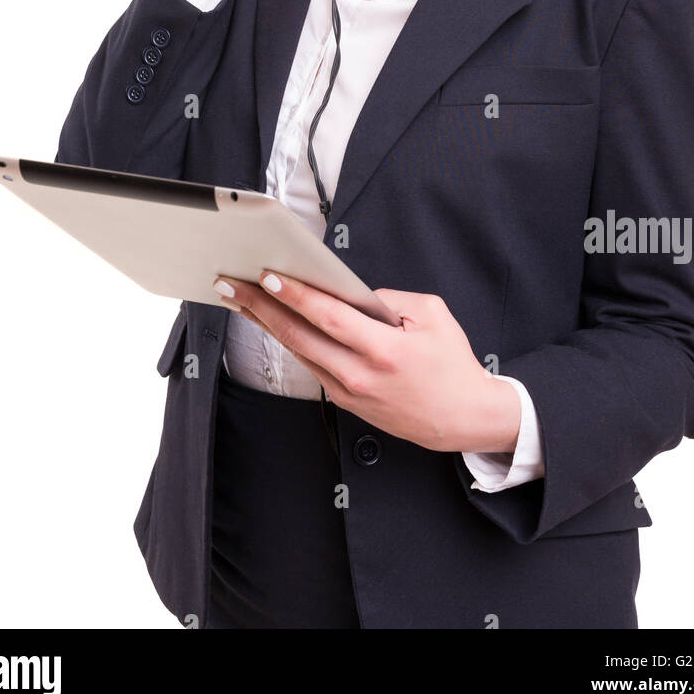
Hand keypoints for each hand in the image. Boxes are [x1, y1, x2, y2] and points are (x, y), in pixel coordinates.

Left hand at [212, 272, 521, 454]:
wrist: (462, 418)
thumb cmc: (451, 365)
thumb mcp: (431, 315)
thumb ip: (387, 299)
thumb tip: (350, 292)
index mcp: (383, 349)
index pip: (328, 316)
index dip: (295, 295)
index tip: (268, 275)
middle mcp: (359, 373)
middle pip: (298, 335)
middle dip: (259, 306)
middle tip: (231, 283)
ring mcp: (348, 391)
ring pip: (297, 351)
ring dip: (264, 323)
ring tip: (238, 298)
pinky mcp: (344, 401)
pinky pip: (310, 364)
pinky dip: (288, 341)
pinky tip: (271, 322)